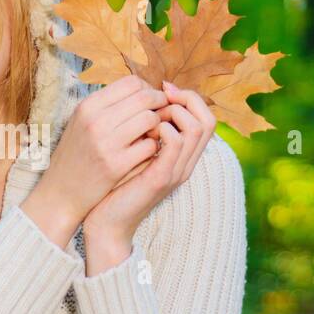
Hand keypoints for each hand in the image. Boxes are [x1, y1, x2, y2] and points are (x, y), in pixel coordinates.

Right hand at [24, 75, 168, 243]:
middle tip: (162, 115)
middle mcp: (95, 120)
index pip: (132, 83)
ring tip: (153, 133)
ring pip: (150, 119)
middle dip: (160, 104)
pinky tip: (147, 151)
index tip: (151, 101)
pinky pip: (149, 145)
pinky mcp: (116, 165)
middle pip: (144, 98)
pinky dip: (154, 146)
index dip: (148, 89)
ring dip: (158, 125)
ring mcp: (106, 143)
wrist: (61, 192)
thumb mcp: (82, 122)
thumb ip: (108, 105)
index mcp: (88, 106)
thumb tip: (143, 90)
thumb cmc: (76, 155)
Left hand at [82, 81, 218, 248]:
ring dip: (174, 112)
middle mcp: (185, 164)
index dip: (189, 98)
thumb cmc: (115, 185)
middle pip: (208, 120)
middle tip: (161, 96)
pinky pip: (176, 144)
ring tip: (152, 114)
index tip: (164, 90)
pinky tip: (145, 129)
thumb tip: (146, 100)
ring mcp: (176, 172)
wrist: (106, 222)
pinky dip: (163, 128)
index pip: (205, 119)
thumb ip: (147, 132)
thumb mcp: (135, 153)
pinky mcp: (161, 178)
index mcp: (181, 157)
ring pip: (196, 128)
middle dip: (186, 100)